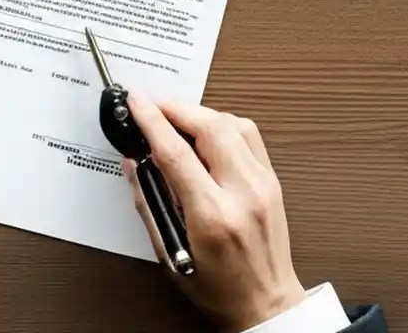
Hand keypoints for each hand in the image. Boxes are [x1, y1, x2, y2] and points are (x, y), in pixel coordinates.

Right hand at [125, 94, 305, 331]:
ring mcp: (263, 185)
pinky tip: (206, 133)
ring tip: (177, 120)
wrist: (265, 304)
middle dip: (176, 109)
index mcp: (213, 216)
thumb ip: (148, 203)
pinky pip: (249, 135)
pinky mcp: (273, 181)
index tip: (137, 103)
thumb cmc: (218, 288)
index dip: (152, 121)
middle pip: (210, 127)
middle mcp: (243, 194)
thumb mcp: (170, 252)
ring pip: (233, 124)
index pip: (176, 152)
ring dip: (200, 114)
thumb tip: (134, 163)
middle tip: (152, 107)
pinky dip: (223, 125)